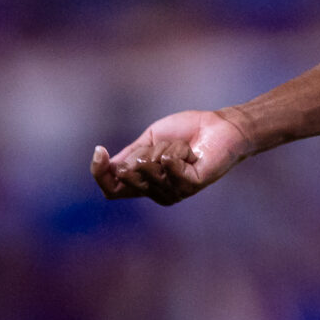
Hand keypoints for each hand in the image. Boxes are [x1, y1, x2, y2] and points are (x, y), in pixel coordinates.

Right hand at [91, 110, 254, 205]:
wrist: (219, 126)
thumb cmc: (186, 132)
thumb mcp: (148, 141)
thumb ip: (128, 156)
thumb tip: (104, 165)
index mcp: (144, 183)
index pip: (111, 190)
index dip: (100, 173)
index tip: (100, 150)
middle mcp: (157, 192)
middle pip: (127, 173)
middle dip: (143, 150)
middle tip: (167, 146)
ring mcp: (174, 192)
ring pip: (147, 165)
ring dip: (164, 148)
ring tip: (183, 149)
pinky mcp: (189, 185)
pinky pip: (168, 163)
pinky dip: (177, 150)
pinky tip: (192, 153)